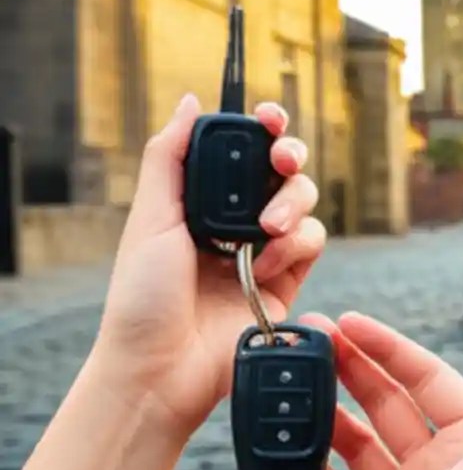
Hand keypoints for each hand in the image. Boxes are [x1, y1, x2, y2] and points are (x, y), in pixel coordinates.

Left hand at [94, 93, 325, 435]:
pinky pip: (313, 241)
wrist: (163, 367)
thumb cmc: (143, 298)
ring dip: (291, 204)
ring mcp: (265, 250)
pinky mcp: (289, 281)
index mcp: (201, 202)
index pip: (241, 151)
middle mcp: (236, 221)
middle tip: (281, 159)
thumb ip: (171, 158)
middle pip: (282, 168)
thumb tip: (191, 102)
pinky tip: (268, 263)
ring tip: (266, 230)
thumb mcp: (149, 218)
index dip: (262, 128)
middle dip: (288, 155)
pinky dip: (296, 244)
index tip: (268, 117)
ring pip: (303, 200)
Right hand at [299, 312, 462, 469]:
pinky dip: (310, 466)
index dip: (391, 349)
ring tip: (294, 378)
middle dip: (352, 367)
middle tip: (311, 338)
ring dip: (328, 408)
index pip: (430, 381)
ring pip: (357, 442)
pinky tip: (291, 441)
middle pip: (389, 404)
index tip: (351, 323)